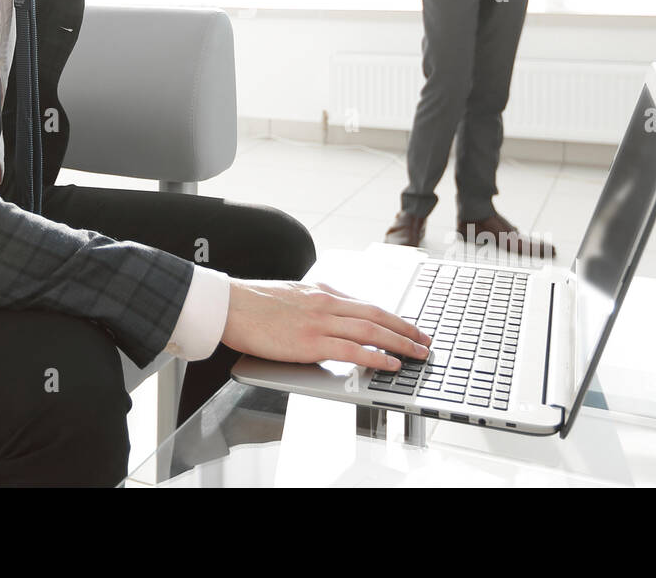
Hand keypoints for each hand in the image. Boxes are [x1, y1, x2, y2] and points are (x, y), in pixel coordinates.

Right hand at [220, 278, 430, 370]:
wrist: (229, 305)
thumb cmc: (254, 302)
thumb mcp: (293, 292)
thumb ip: (315, 299)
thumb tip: (334, 306)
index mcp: (322, 292)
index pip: (367, 304)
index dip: (392, 316)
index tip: (409, 326)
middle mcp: (326, 303)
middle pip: (377, 315)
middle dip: (406, 329)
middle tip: (425, 340)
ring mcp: (320, 322)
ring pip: (371, 331)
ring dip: (400, 343)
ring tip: (418, 353)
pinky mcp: (310, 342)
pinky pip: (353, 350)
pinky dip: (376, 356)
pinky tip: (390, 364)